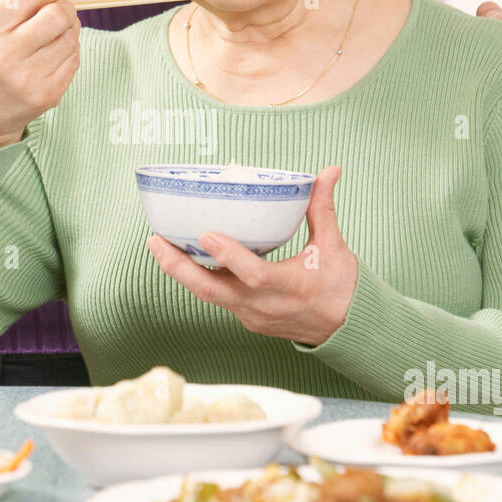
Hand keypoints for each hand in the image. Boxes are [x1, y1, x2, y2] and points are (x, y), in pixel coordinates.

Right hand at [0, 0, 80, 147]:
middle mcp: (6, 55)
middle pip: (58, 15)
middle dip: (64, 5)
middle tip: (57, 8)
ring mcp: (29, 78)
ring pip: (71, 37)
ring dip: (68, 28)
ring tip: (52, 33)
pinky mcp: (47, 95)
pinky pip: (74, 59)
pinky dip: (69, 50)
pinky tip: (52, 54)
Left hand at [147, 167, 357, 345]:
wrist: (345, 329)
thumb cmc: (340, 287)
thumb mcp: (334, 246)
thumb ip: (322, 208)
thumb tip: (328, 172)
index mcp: (289, 287)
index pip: (254, 274)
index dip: (229, 256)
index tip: (206, 234)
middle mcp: (264, 305)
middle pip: (212, 291)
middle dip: (179, 267)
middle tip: (156, 241)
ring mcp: (251, 316)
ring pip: (208, 296)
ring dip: (182, 272)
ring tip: (160, 245)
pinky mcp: (246, 319)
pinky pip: (217, 298)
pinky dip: (199, 279)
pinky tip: (184, 259)